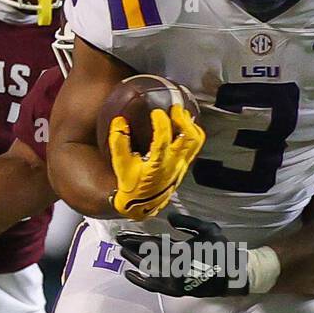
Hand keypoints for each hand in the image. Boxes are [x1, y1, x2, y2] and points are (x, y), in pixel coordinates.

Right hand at [108, 105, 204, 219]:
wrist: (142, 204)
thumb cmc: (132, 185)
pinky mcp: (184, 165)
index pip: (163, 141)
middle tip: (174, 108)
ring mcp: (181, 165)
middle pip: (187, 139)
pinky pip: (195, 146)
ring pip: (195, 141)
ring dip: (190, 125)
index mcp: (157, 165)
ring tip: (181, 114)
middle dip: (182, 119)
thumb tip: (119, 121)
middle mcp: (173, 164)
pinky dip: (193, 133)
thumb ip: (118, 142)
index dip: (161, 124)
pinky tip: (185, 126)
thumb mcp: (121, 164)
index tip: (156, 112)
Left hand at [117, 213, 246, 296]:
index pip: (153, 245)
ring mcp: (175, 282)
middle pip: (146, 258)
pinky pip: (153, 286)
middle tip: (118, 241)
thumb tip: (168, 218)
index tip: (122, 235)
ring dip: (134, 261)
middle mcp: (176, 268)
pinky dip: (140, 281)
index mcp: (184, 251)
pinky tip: (130, 274)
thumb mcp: (208, 230)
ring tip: (123, 253)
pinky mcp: (176, 291)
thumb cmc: (221, 250)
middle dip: (130, 249)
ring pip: (148, 271)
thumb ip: (188, 222)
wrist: (232, 275)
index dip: (136, 240)